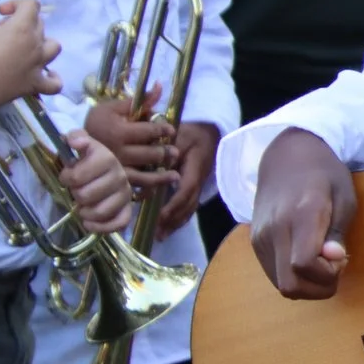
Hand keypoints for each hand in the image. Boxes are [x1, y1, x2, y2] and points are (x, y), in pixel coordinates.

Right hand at [0, 0, 59, 120]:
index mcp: (22, 28)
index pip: (32, 4)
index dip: (16, 3)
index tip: (0, 12)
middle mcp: (36, 44)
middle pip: (39, 24)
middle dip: (21, 23)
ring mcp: (39, 65)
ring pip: (53, 47)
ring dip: (42, 44)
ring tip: (23, 48)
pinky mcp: (36, 84)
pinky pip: (55, 83)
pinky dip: (53, 78)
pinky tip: (43, 74)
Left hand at [58, 133, 133, 235]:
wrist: (106, 167)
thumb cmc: (88, 157)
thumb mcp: (80, 141)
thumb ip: (75, 137)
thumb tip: (76, 142)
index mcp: (107, 158)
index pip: (76, 177)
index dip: (66, 178)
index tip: (68, 175)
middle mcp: (120, 176)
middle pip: (85, 196)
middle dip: (76, 195)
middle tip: (77, 190)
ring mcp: (126, 194)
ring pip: (100, 212)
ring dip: (85, 212)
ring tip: (82, 206)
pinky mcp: (128, 210)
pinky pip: (118, 224)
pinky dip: (101, 228)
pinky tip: (89, 222)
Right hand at [81, 88, 174, 193]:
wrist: (77, 139)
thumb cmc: (100, 120)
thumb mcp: (116, 106)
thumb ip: (140, 100)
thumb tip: (159, 86)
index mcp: (118, 132)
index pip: (147, 132)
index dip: (162, 130)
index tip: (171, 130)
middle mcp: (116, 152)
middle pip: (147, 155)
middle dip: (164, 153)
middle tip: (175, 152)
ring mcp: (114, 168)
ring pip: (142, 176)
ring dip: (161, 177)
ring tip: (175, 175)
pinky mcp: (113, 179)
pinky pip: (132, 187)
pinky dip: (147, 188)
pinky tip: (159, 187)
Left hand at [155, 120, 220, 235]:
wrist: (210, 128)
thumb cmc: (192, 131)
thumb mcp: (179, 136)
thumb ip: (166, 153)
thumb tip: (153, 174)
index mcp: (196, 168)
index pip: (185, 192)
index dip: (172, 206)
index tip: (158, 218)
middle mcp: (200, 179)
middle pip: (188, 205)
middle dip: (173, 221)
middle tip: (157, 234)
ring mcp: (200, 183)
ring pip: (191, 207)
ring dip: (177, 223)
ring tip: (162, 235)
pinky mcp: (197, 184)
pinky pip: (191, 204)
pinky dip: (181, 216)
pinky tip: (172, 225)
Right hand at [251, 129, 356, 299]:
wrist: (285, 158)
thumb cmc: (324, 175)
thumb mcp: (345, 197)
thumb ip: (338, 231)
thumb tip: (335, 258)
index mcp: (301, 214)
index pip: (305, 264)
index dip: (328, 273)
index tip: (342, 258)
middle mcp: (275, 229)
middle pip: (290, 284)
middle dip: (319, 288)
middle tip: (335, 267)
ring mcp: (261, 238)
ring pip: (281, 285)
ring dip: (308, 285)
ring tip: (322, 261)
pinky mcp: (255, 244)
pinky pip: (274, 275)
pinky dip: (294, 277)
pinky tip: (307, 259)